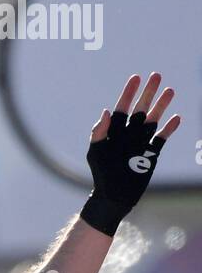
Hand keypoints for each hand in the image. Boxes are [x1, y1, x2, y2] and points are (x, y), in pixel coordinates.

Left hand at [80, 73, 180, 236]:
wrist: (113, 196)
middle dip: (148, 93)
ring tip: (170, 90)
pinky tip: (176, 117)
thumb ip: (99, 132)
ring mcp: (140, 143)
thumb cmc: (100, 175)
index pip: (122, 108)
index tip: (136, 78)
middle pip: (140, 109)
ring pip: (153, 120)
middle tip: (156, 75)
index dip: (128, 93)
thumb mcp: (96, 152)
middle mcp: (128, 134)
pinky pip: (162, 138)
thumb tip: (106, 111)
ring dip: (161, 106)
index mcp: (114, 132)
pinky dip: (169, 128)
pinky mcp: (151, 154)